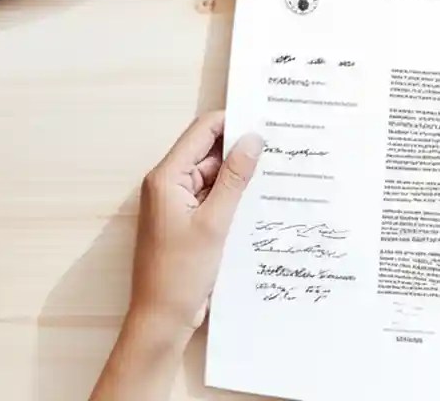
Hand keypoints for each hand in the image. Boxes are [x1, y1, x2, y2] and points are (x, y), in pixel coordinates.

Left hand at [129, 111, 262, 337]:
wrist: (162, 318)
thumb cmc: (180, 273)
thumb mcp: (215, 222)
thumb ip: (235, 178)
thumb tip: (253, 140)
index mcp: (167, 177)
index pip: (201, 132)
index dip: (232, 123)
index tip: (264, 121)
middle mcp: (168, 185)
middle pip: (207, 153)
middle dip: (239, 150)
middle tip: (277, 148)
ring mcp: (176, 204)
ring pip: (212, 176)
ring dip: (237, 176)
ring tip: (274, 174)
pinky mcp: (186, 222)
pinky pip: (211, 198)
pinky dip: (231, 197)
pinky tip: (256, 201)